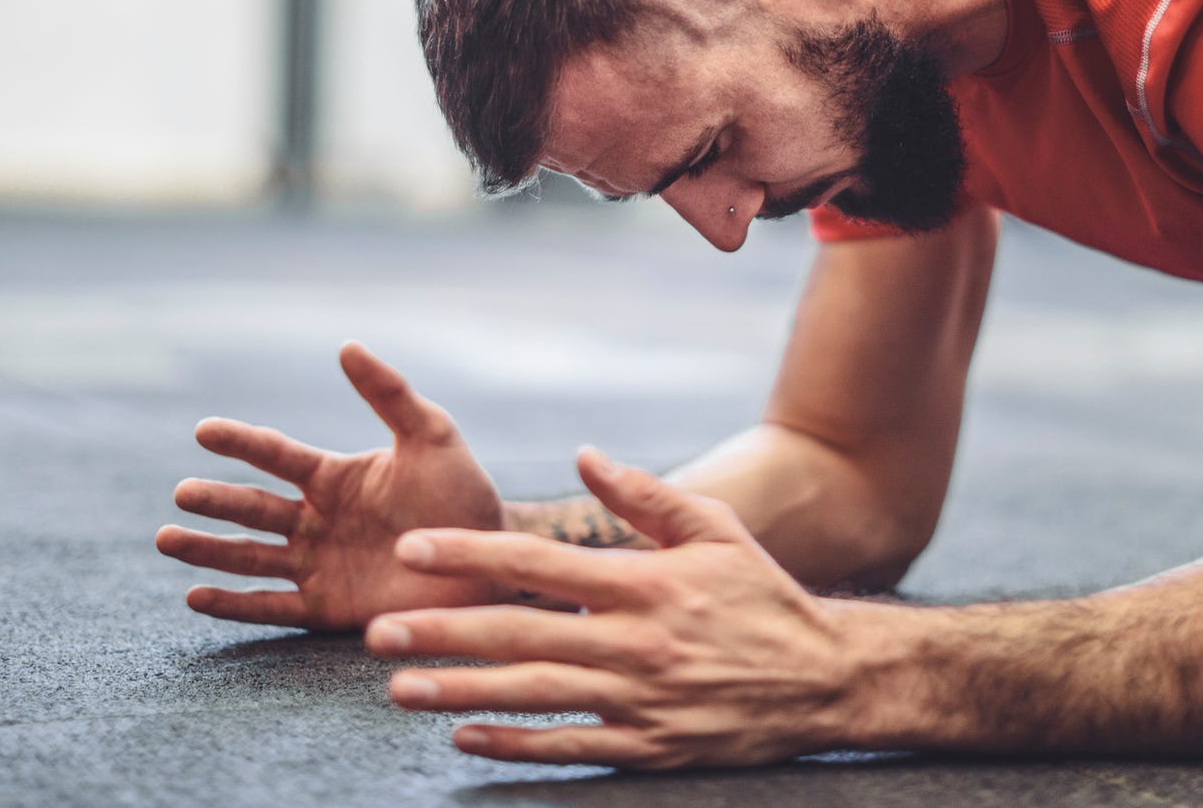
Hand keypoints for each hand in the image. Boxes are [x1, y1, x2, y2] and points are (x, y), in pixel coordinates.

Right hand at [155, 342, 503, 630]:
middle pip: (254, 509)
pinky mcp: (329, 608)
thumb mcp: (432, 437)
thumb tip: (347, 345)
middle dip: (217, 501)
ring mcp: (319, 565)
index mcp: (335, 478)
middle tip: (183, 493)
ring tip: (166, 539)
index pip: (277, 456)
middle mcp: (318, 521)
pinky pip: (273, 608)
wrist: (490, 560)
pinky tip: (195, 597)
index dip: (241, 442)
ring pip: (250, 557)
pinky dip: (234, 604)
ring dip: (208, 550)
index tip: (204, 430)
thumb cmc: (464, 494)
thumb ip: (390, 394)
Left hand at [362, 447, 861, 769]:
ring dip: (459, 691)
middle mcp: (635, 641)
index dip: (471, 554)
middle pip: (519, 633)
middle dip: (442, 629)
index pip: (539, 563)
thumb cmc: (762, 594)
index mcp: (645, 581)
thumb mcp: (714, 531)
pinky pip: (570, 747)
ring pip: (533, 694)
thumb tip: (585, 455)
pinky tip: (465, 737)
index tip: (413, 548)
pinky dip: (515, 744)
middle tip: (376, 631)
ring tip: (399, 687)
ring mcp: (640, 699)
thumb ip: (644, 496)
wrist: (827, 678)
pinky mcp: (651, 746)